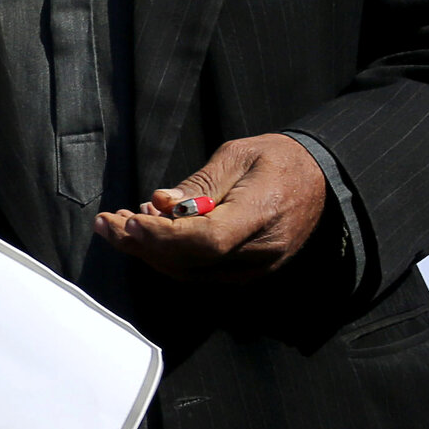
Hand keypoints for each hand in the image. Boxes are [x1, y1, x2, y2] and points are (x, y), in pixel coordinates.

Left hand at [93, 134, 328, 281]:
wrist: (321, 178)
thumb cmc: (278, 159)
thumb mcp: (238, 155)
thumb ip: (199, 184)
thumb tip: (160, 204)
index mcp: (263, 215)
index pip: (207, 240)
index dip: (165, 235)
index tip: (131, 220)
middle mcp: (260, 252)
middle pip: (190, 261)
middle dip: (141, 243)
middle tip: (107, 222)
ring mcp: (255, 269)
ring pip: (189, 271)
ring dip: (147, 251)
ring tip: (118, 224)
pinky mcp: (246, 273)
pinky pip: (199, 271)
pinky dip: (168, 255)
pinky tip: (147, 232)